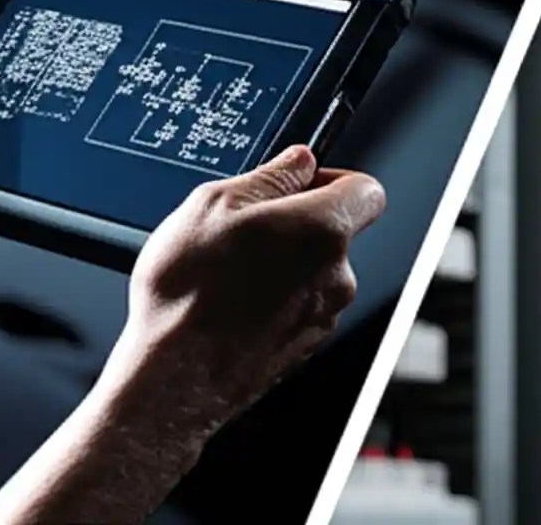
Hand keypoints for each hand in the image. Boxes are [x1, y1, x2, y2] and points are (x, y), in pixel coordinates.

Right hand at [116, 144, 385, 426]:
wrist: (173, 379)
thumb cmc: (189, 294)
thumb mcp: (214, 204)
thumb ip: (271, 175)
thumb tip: (300, 160)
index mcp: (324, 231)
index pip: (366, 190)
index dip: (333, 178)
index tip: (300, 181)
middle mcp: (337, 277)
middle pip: (334, 232)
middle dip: (295, 223)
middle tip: (243, 229)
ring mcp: (324, 317)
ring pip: (312, 272)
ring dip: (280, 264)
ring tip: (226, 272)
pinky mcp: (305, 346)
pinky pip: (297, 306)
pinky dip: (272, 299)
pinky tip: (228, 303)